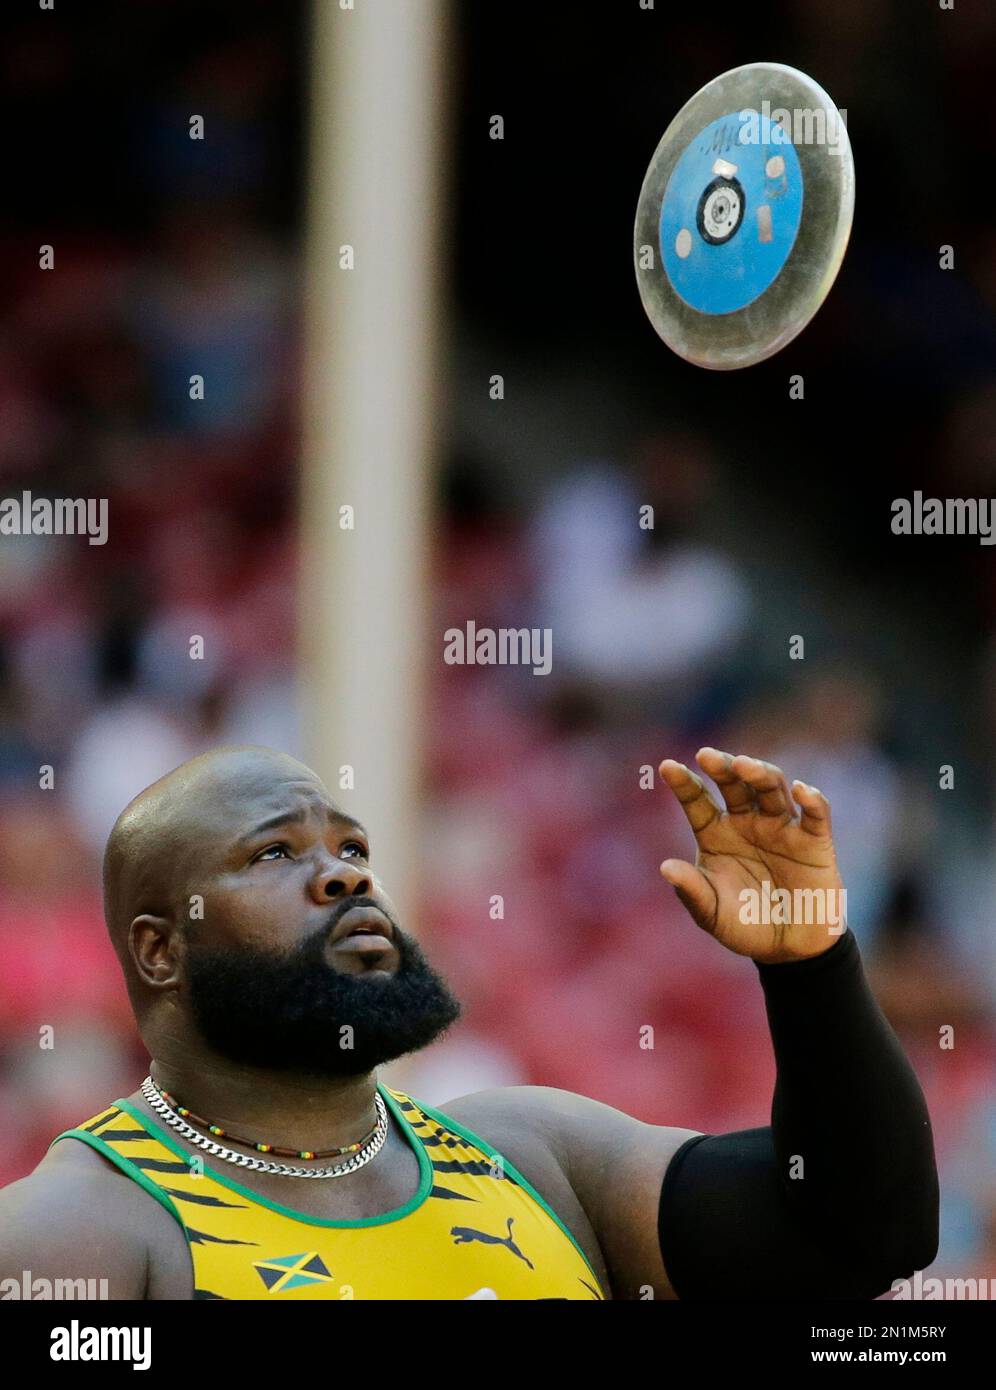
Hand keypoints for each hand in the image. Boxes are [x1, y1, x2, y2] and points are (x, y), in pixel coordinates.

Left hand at [658, 748, 845, 963]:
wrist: (790, 950)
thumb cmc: (745, 926)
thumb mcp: (712, 914)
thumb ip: (692, 891)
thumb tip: (665, 868)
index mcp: (716, 834)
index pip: (697, 801)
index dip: (684, 783)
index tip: (667, 767)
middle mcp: (747, 822)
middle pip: (735, 784)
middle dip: (722, 767)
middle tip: (707, 756)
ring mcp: (781, 827)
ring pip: (771, 788)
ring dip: (759, 772)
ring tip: (743, 764)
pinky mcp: (815, 841)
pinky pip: (816, 814)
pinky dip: (812, 799)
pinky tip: (801, 790)